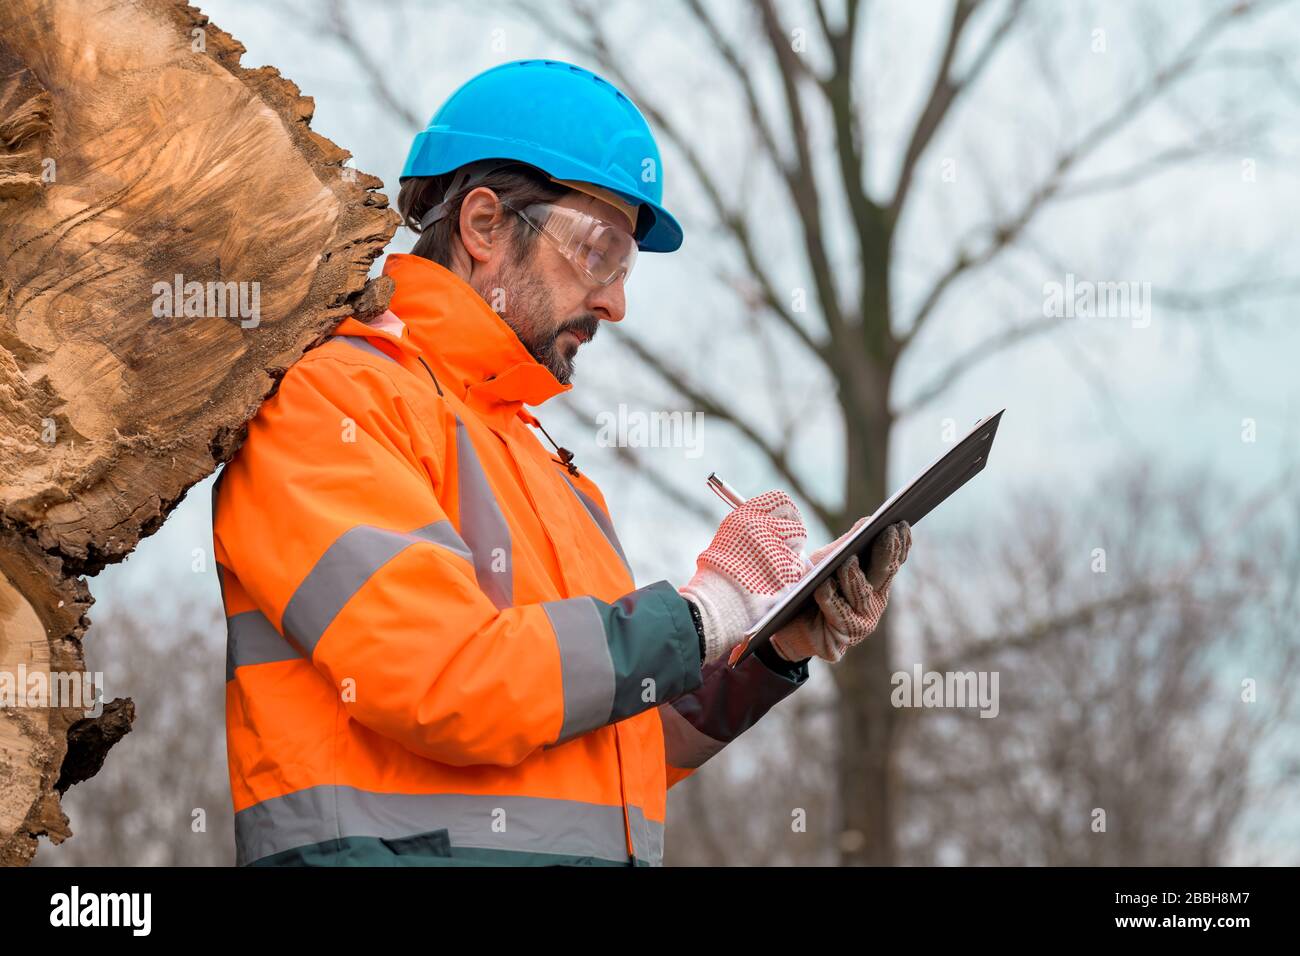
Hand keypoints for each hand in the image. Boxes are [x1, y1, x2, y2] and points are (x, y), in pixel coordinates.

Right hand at [678, 490, 809, 664]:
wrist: (714, 602)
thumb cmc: (718, 573)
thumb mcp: (729, 536)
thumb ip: (753, 526)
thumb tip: (776, 525)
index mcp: (747, 515)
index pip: (781, 501)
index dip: (788, 513)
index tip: (788, 521)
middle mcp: (763, 529)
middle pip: (796, 527)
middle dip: (795, 540)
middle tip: (787, 550)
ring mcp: (777, 551)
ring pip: (800, 552)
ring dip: (791, 562)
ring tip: (771, 573)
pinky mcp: (787, 573)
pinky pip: (798, 572)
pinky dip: (790, 579)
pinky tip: (772, 586)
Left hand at [770, 519, 911, 662]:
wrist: (788, 625)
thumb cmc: (810, 588)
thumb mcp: (827, 561)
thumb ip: (848, 543)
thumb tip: (869, 520)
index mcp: (875, 584)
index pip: (893, 562)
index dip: (900, 544)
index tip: (901, 523)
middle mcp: (873, 603)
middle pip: (883, 574)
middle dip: (886, 552)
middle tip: (887, 532)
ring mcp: (860, 622)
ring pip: (860, 594)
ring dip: (853, 577)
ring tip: (848, 560)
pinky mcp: (842, 638)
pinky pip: (835, 614)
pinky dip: (829, 599)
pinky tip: (824, 585)